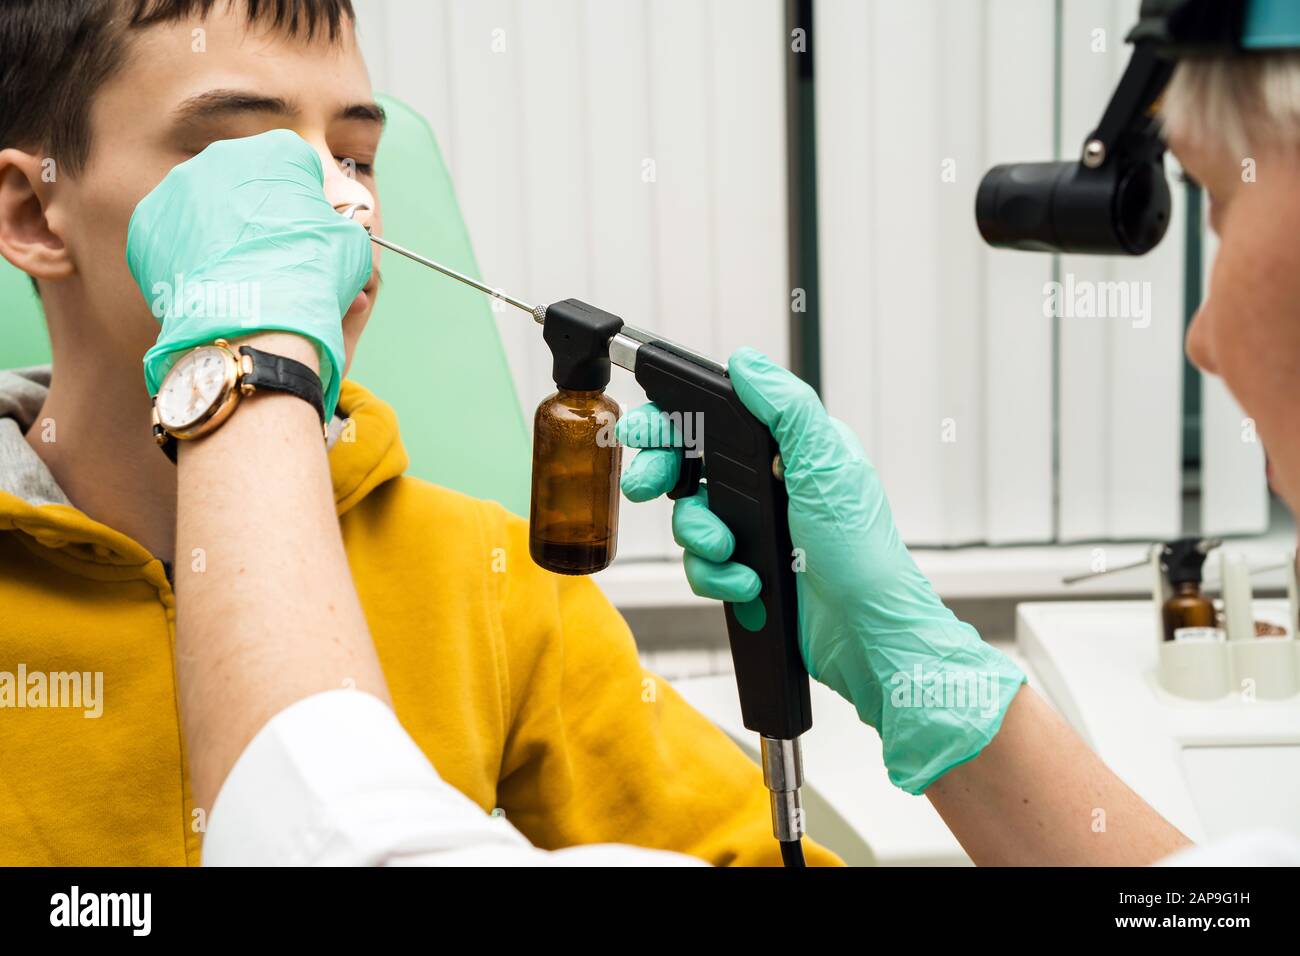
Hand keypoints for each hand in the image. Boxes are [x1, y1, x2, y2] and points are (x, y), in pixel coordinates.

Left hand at [127, 129, 371, 419]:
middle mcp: (222, 155)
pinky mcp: (148, 221)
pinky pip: (177, 233)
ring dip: (224, 232)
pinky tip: (213, 282)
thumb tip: (332, 226)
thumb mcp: (351, 242)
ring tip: (242, 274)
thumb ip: (339, 220)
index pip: (295, 165)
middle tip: (273, 254)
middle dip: (259, 211)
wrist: (254, 321)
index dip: (306, 200)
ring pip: (207, 205)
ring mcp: (178, 187)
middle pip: (245, 180)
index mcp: (276, 151)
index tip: (309, 231)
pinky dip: (192, 254)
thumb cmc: (312, 277)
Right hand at [617, 347, 1024, 793]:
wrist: (866, 637)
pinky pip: (701, 567)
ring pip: (690, 520)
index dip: (672, 422)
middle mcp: (768, 486)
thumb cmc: (864, 555)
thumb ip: (788, 409)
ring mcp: (754, 531)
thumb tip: (748, 365)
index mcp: (788, 450)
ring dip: (702, 538)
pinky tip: (748, 585)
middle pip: (689, 468)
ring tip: (731, 552)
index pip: (716, 420)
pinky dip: (718, 578)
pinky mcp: (744, 572)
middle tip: (646, 486)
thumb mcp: (829, 467)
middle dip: (664, 478)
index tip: (644, 432)